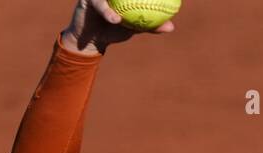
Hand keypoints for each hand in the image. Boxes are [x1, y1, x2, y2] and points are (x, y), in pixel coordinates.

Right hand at [61, 0, 176, 55]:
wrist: (91, 39)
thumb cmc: (114, 30)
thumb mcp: (134, 28)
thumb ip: (150, 25)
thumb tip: (171, 27)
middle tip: (146, 0)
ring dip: (120, 2)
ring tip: (123, 17)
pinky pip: (98, 4)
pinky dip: (107, 12)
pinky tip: (116, 20)